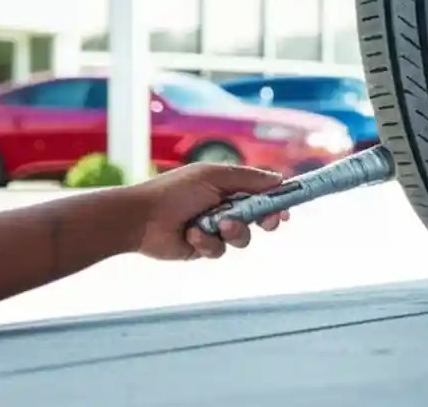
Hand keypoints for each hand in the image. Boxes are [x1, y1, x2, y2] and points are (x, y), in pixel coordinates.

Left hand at [125, 163, 291, 260]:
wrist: (140, 219)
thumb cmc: (174, 191)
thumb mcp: (215, 176)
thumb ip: (249, 179)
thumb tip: (280, 179)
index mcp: (227, 186)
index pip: (261, 192)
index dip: (276, 200)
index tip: (288, 208)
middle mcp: (223, 207)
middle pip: (258, 217)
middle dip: (265, 219)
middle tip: (268, 222)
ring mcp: (214, 229)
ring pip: (242, 237)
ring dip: (233, 231)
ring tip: (216, 225)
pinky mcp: (203, 248)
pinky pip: (219, 251)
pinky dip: (207, 242)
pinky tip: (191, 235)